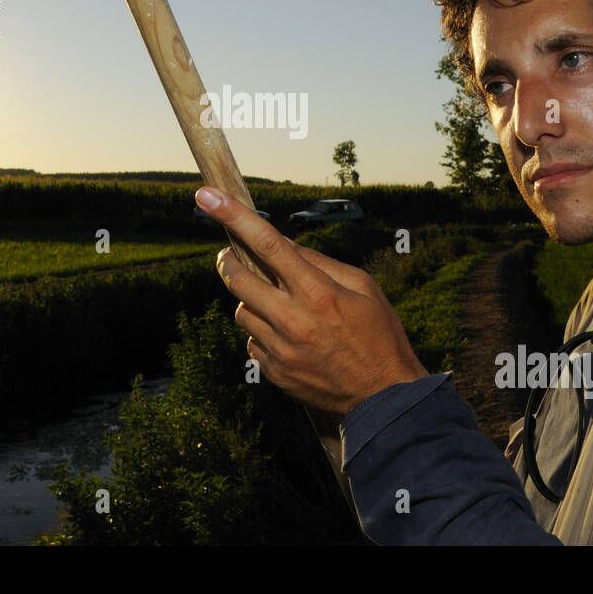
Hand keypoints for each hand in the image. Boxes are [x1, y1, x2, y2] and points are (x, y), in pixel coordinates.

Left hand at [196, 186, 428, 416]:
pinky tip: (287, 337)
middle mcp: (293, 320)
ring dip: (250, 300)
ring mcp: (280, 350)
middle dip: (228, 260)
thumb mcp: (362, 287)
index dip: (234, 216)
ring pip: (241, 312)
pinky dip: (262, 333)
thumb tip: (282, 244)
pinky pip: (251, 342)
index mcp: (318, 293)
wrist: (385, 397)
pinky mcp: (274, 373)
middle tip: (231, 254)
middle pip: (237, 278)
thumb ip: (320, 263)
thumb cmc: (379, 334)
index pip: (267, 244)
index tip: (207, 196)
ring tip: (277, 304)